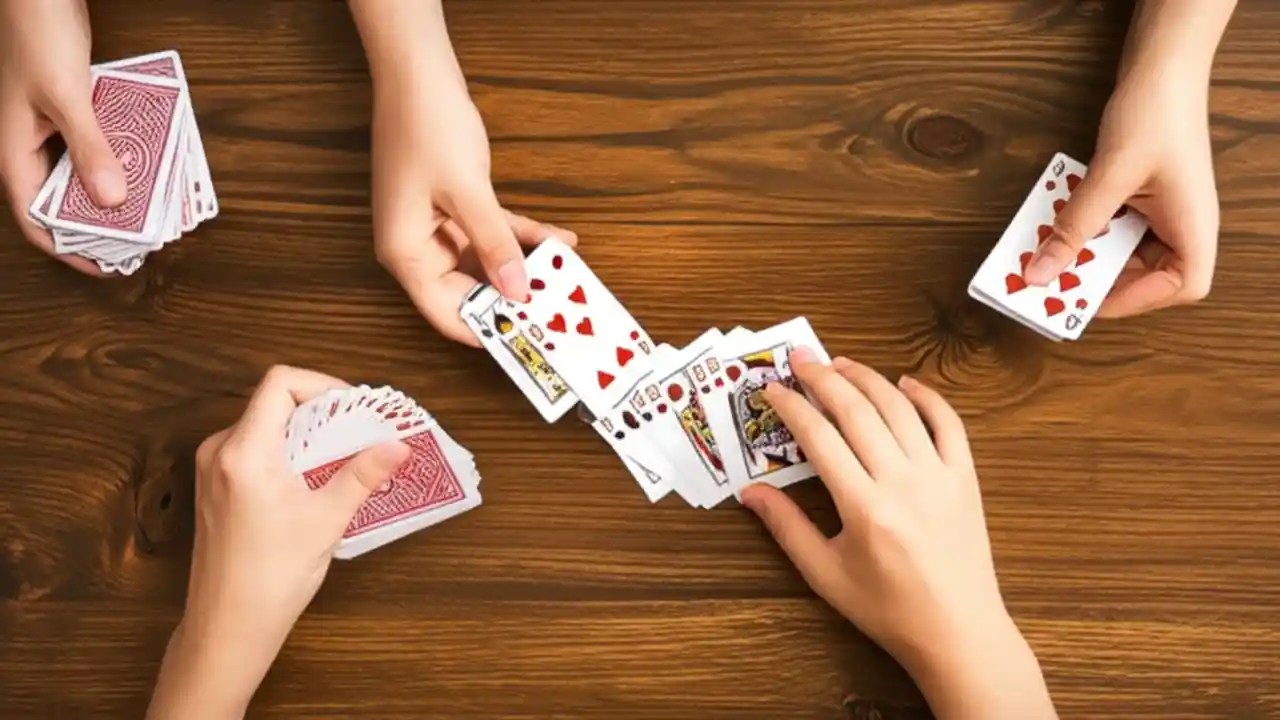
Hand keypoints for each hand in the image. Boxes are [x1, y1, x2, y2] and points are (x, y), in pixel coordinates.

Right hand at [0, 0, 124, 274]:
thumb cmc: (39, 35)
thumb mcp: (69, 96)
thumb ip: (90, 147)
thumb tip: (112, 200)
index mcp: (16, 153)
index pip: (37, 220)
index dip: (71, 250)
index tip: (110, 267)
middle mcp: (33, 148)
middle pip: (65, 203)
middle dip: (100, 225)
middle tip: (140, 240)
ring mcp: (53, 131)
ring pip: (84, 177)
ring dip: (114, 195)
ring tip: (151, 212)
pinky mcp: (74, 115)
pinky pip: (98, 150)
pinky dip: (121, 162)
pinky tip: (148, 169)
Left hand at [148, 366, 408, 718]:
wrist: (226, 629)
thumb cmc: (268, 580)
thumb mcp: (326, 521)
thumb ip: (363, 475)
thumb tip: (397, 445)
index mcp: (243, 452)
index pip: (280, 383)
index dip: (322, 385)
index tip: (354, 408)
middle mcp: (220, 453)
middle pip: (274, 403)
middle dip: (322, 413)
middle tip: (360, 433)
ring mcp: (214, 470)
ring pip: (266, 428)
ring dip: (307, 435)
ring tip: (343, 460)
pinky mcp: (216, 489)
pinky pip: (256, 451)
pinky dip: (289, 455)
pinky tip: (314, 483)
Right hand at [369, 73, 574, 345]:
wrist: (419, 74)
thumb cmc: (427, 127)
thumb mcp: (467, 192)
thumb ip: (495, 244)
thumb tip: (518, 289)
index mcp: (406, 253)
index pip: (445, 313)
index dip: (486, 331)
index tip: (526, 344)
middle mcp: (417, 247)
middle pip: (467, 292)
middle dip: (512, 300)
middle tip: (555, 314)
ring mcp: (436, 228)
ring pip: (486, 264)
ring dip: (524, 268)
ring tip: (566, 279)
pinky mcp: (455, 208)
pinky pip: (493, 234)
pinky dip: (522, 237)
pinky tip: (559, 241)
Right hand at [740, 351, 1054, 718]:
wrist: (958, 632)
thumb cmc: (888, 610)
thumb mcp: (825, 575)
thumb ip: (787, 528)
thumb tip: (751, 492)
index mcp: (864, 507)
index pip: (819, 437)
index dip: (792, 407)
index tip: (772, 390)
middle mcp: (903, 482)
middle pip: (857, 410)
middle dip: (824, 377)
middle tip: (800, 359)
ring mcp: (939, 476)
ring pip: (900, 407)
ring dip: (868, 378)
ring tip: (841, 363)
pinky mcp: (964, 478)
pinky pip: (948, 423)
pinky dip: (927, 397)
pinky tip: (905, 383)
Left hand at [1024, 72, 1217, 317]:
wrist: (1161, 67)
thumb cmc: (1154, 114)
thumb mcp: (1109, 177)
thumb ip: (1074, 228)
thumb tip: (1039, 272)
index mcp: (1195, 227)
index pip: (1183, 286)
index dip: (1137, 302)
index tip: (1088, 302)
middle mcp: (1184, 225)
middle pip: (1145, 276)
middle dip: (1096, 280)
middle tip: (1051, 284)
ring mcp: (1164, 213)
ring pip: (1122, 253)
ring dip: (1085, 255)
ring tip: (1046, 256)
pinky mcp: (1143, 200)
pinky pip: (1113, 229)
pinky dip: (1085, 231)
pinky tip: (1056, 225)